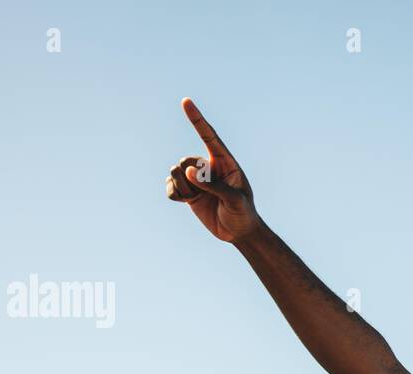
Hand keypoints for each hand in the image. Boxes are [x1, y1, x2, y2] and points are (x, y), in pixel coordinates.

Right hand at [166, 98, 262, 242]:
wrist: (238, 233)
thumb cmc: (242, 213)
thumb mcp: (233, 200)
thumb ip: (212, 185)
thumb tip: (187, 171)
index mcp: (225, 162)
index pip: (209, 136)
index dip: (197, 119)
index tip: (186, 101)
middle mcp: (209, 166)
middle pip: (185, 160)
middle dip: (188, 177)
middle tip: (202, 193)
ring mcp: (197, 178)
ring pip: (175, 172)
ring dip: (182, 187)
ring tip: (197, 199)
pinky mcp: (188, 190)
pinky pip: (170, 185)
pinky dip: (173, 193)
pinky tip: (185, 201)